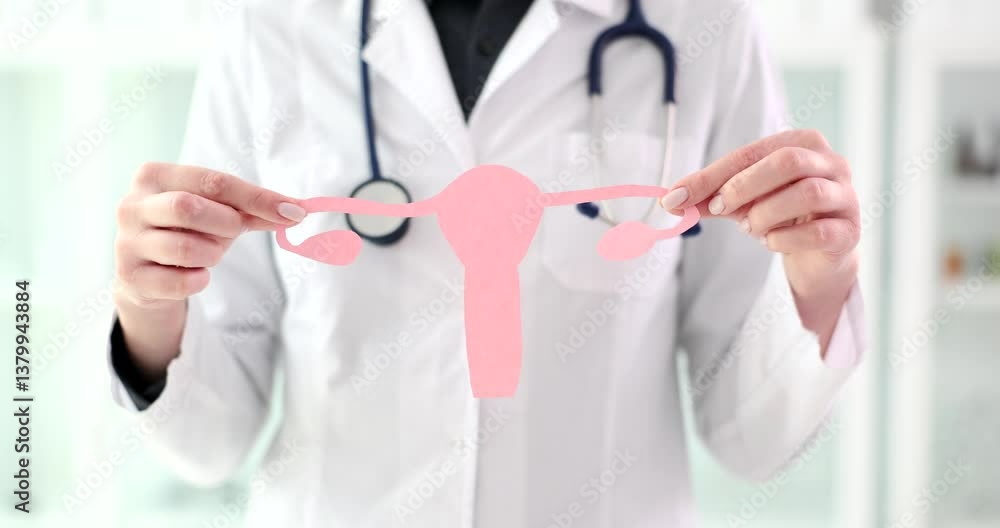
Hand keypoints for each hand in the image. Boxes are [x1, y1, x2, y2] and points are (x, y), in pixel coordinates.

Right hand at [113, 162, 304, 378]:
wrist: (147, 278)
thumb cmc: (189, 233)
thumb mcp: (220, 214)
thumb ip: (254, 210)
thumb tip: (297, 210)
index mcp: (154, 176)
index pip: (213, 181)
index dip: (257, 198)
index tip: (295, 212)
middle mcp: (132, 205)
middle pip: (189, 207)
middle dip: (225, 224)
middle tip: (234, 233)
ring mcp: (126, 242)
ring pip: (185, 247)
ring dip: (212, 254)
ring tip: (209, 254)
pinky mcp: (130, 278)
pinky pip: (179, 282)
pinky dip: (199, 280)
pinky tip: (198, 276)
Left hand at [658, 129, 858, 349]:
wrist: (820, 252)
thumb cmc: (779, 214)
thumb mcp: (740, 201)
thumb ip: (709, 197)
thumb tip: (670, 201)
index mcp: (800, 143)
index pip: (751, 152)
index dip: (712, 175)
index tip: (677, 197)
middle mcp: (830, 162)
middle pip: (787, 162)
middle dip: (744, 186)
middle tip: (719, 209)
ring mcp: (845, 196)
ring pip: (808, 193)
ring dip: (766, 214)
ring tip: (751, 228)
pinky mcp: (850, 231)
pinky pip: (819, 231)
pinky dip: (785, 239)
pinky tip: (772, 242)